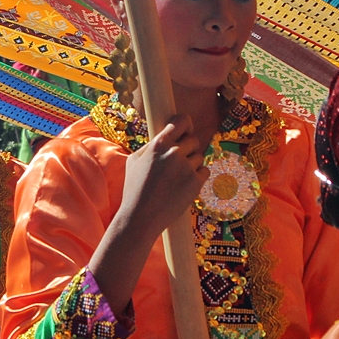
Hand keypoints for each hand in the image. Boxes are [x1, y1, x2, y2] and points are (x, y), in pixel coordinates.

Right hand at [118, 115, 206, 234]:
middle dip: (188, 149)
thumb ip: (150, 145)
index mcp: (158, 144)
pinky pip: (205, 171)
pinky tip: (183, 186)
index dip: (186, 124)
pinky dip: (197, 177)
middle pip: (193, 140)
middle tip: (179, 162)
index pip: (182, 121)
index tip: (186, 130)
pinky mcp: (196, 182)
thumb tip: (165, 134)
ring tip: (176, 179)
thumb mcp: (133, 161)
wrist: (140, 218)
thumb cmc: (134, 190)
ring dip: (191, 165)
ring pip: (199, 156)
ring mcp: (186, 168)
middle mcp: (174, 153)